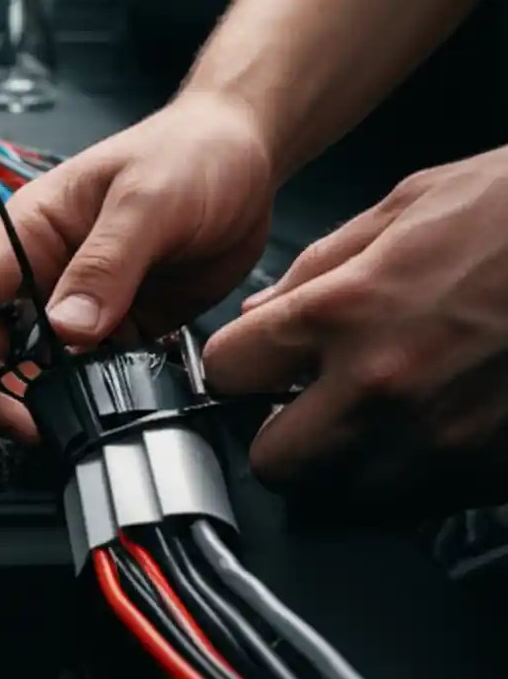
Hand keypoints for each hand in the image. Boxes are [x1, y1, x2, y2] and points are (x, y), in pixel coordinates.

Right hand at [0, 92, 275, 438]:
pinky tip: (124, 405)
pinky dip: (102, 399)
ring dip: (47, 402)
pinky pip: (99, 376)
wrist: (247, 155)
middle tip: (24, 425)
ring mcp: (84, 306)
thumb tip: (67, 328)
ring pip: (41, 369)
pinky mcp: (124, 328)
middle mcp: (47, 273)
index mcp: (30, 231)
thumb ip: (107, 262)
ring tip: (72, 424)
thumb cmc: (190, 152)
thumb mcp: (148, 199)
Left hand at [206, 146, 507, 517]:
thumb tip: (264, 312)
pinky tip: (423, 427)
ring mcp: (439, 438)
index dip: (233, 364)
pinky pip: (416, 501)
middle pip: (272, 462)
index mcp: (344, 311)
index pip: (226, 370)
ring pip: (342, 498)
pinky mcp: (488, 470)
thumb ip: (318, 267)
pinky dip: (405, 475)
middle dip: (274, 435)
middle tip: (297, 406)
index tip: (250, 362)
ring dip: (340, 465)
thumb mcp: (406, 206)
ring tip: (366, 418)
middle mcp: (382, 385)